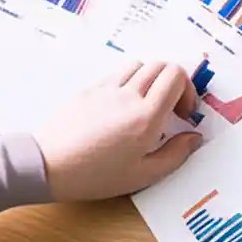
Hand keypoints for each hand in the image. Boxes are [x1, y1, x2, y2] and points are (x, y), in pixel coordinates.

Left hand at [34, 60, 202, 201]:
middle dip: (174, 82)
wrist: (46, 166)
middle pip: (161, 65)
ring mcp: (107, 89)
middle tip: (171, 107)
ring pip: (140, 65)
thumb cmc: (94, 175)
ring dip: (151, 79)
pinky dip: (130, 82)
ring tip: (147, 104)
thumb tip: (194, 137)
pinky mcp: (90, 90)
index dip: (188, 91)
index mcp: (146, 116)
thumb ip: (176, 154)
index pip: (176, 76)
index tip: (184, 113)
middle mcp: (129, 96)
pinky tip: (124, 106)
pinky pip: (118, 74)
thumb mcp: (143, 175)